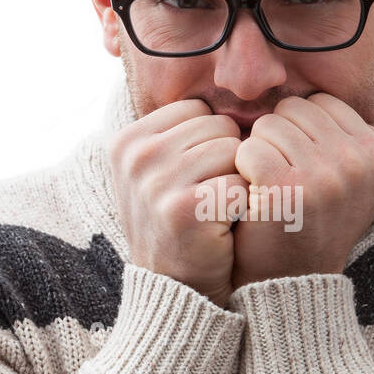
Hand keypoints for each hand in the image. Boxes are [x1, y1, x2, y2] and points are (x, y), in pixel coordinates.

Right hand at [108, 99, 249, 307]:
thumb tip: (228, 82)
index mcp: (128, 140)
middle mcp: (136, 155)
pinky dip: (244, 206)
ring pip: (235, 152)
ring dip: (238, 183)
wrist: (176, 291)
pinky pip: (242, 183)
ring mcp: (157, 181)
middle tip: (210, 200)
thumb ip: (179, 132)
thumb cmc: (179, 225)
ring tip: (217, 212)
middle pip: (220, 126)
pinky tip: (225, 227)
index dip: (212, 144)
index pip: (199, 109)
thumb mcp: (160, 173)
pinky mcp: (184, 208)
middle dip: (228, 162)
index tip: (197, 180)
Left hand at [231, 94, 373, 290]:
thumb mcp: (346, 183)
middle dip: (277, 139)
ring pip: (268, 125)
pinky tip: (252, 196)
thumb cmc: (309, 226)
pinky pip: (248, 148)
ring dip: (257, 154)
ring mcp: (325, 175)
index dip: (299, 131)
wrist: (291, 285)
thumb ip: (340, 137)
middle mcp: (357, 162)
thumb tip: (314, 86)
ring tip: (268, 190)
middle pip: (293, 109)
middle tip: (280, 181)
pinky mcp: (287, 189)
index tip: (300, 168)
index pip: (322, 103)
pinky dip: (240, 170)